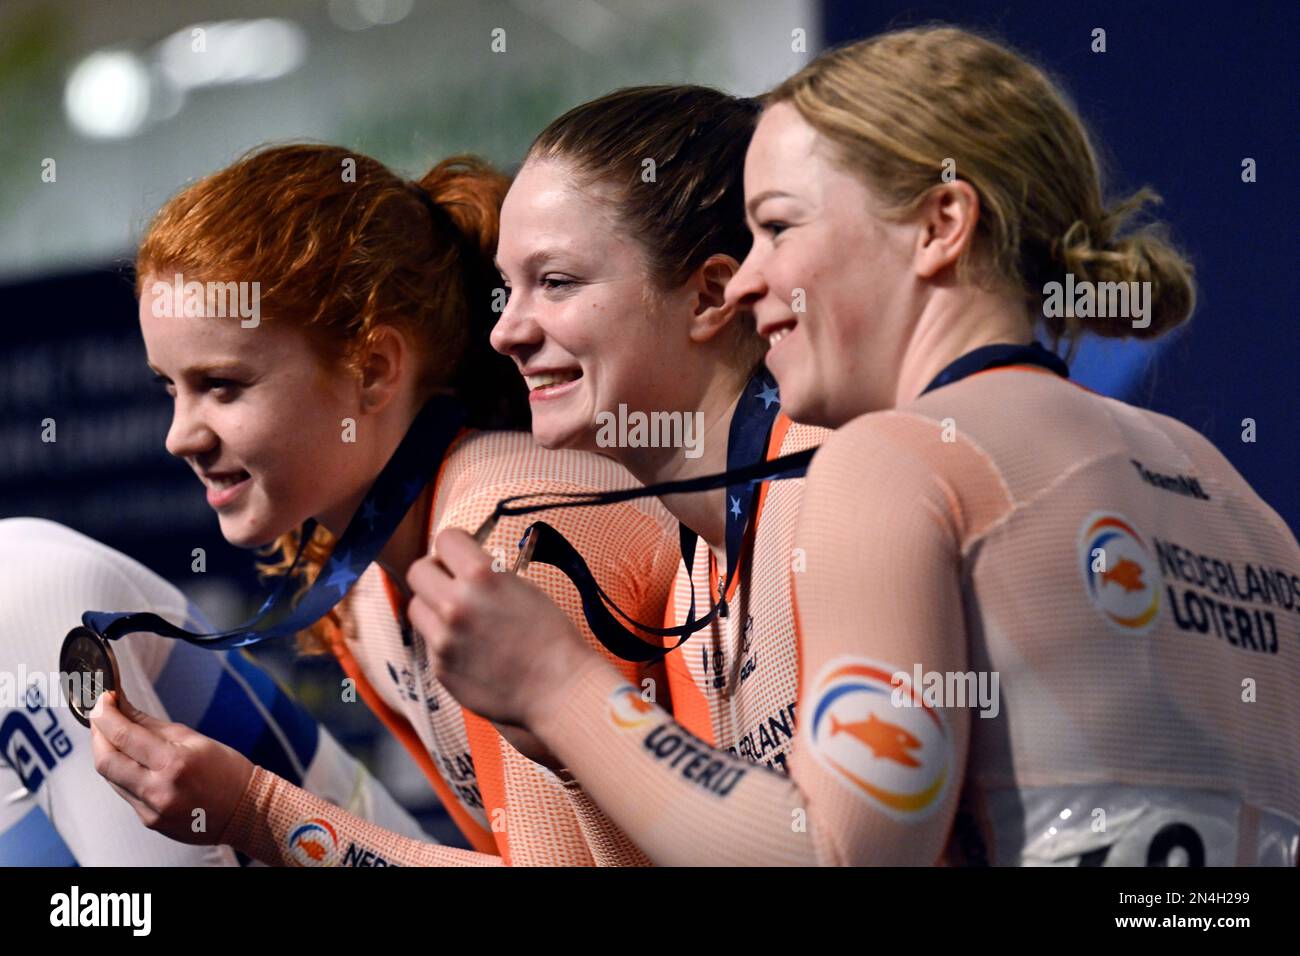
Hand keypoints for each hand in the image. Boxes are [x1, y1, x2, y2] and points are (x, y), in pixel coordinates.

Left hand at [89, 690, 253, 845]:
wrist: (247, 811)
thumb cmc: (227, 770)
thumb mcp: (194, 739)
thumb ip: (152, 725)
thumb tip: (121, 706)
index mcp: (174, 763)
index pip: (123, 735)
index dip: (105, 715)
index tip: (102, 700)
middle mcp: (158, 790)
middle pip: (105, 760)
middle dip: (97, 734)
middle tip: (101, 716)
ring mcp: (151, 810)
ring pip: (111, 777)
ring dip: (107, 753)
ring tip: (115, 735)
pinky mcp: (149, 821)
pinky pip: (124, 792)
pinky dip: (122, 772)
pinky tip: (132, 761)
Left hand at [407, 527, 593, 729]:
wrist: (558, 688)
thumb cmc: (551, 637)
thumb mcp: (524, 588)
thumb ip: (488, 574)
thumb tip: (462, 566)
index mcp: (481, 576)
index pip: (444, 540)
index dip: (455, 545)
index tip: (462, 553)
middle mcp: (455, 604)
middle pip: (418, 571)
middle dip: (435, 572)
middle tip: (452, 583)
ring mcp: (443, 639)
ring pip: (417, 607)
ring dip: (433, 607)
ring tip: (460, 619)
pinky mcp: (439, 668)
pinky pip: (431, 642)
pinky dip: (445, 641)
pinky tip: (472, 650)